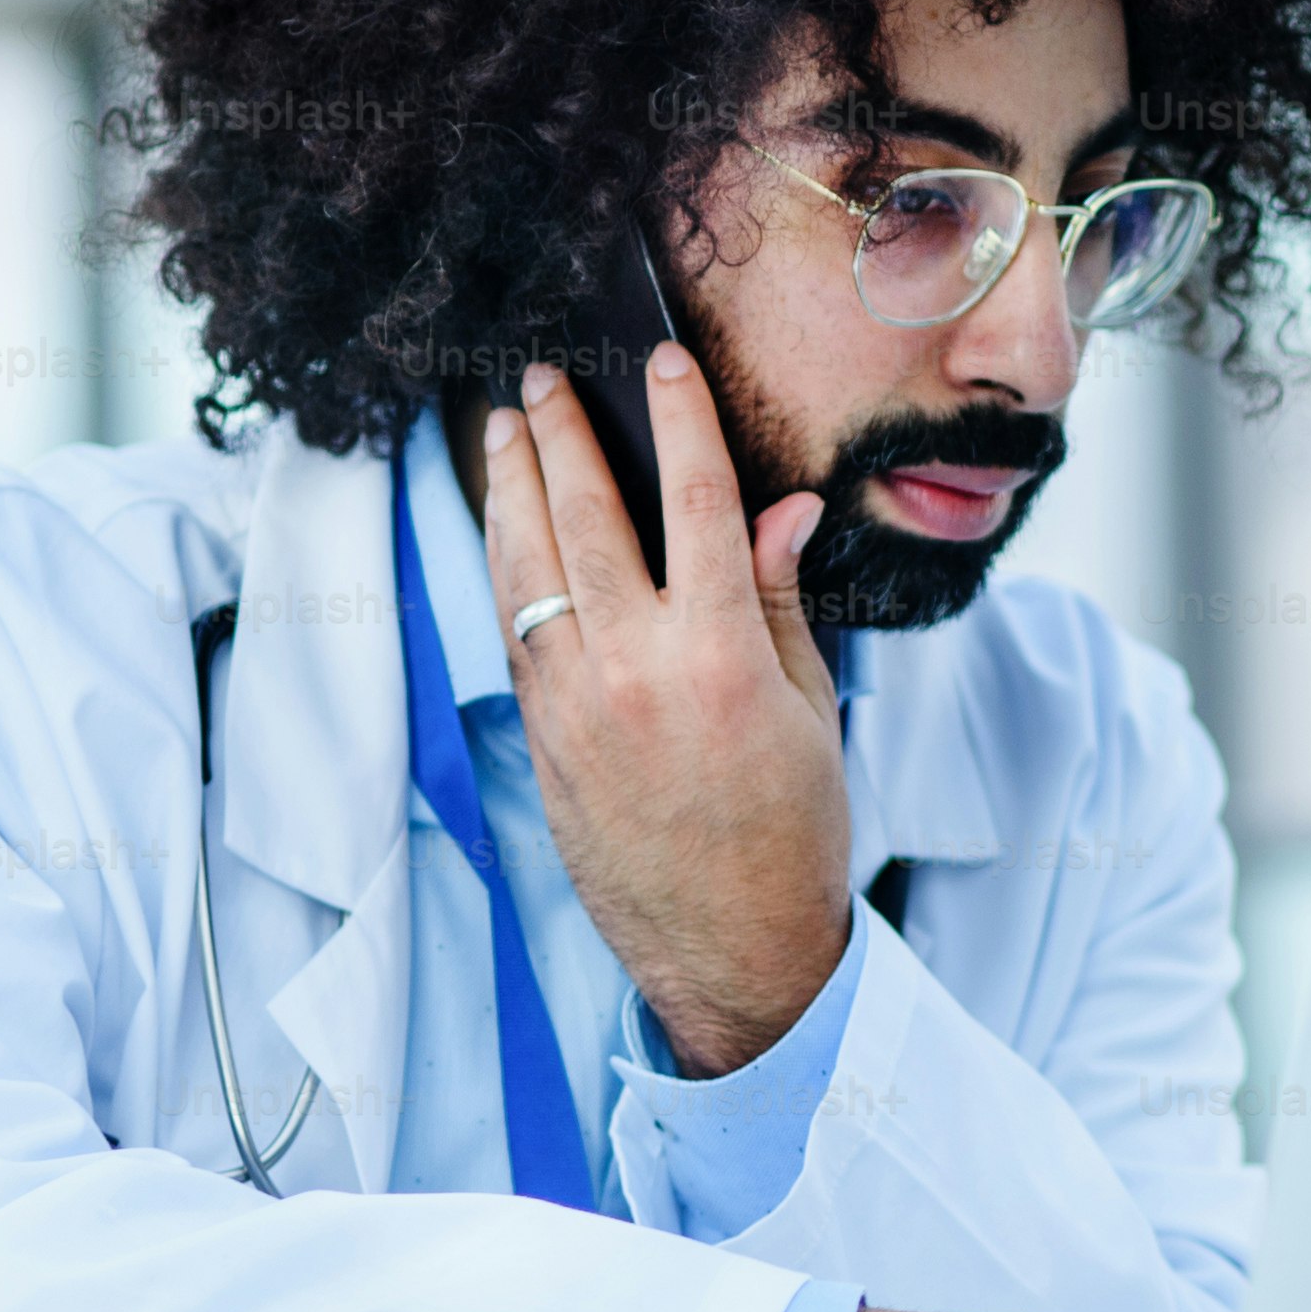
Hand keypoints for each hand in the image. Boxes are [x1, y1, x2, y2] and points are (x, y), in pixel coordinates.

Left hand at [477, 347, 851, 1074]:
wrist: (732, 948)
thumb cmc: (790, 832)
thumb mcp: (809, 708)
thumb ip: (779, 600)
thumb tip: (781, 511)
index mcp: (720, 655)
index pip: (695, 499)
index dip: (677, 418)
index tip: (661, 362)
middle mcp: (634, 670)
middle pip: (584, 517)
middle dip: (560, 436)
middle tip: (542, 380)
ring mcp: (575, 705)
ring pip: (525, 567)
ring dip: (509, 488)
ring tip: (503, 431)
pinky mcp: (543, 737)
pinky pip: (512, 627)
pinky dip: (503, 565)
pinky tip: (501, 527)